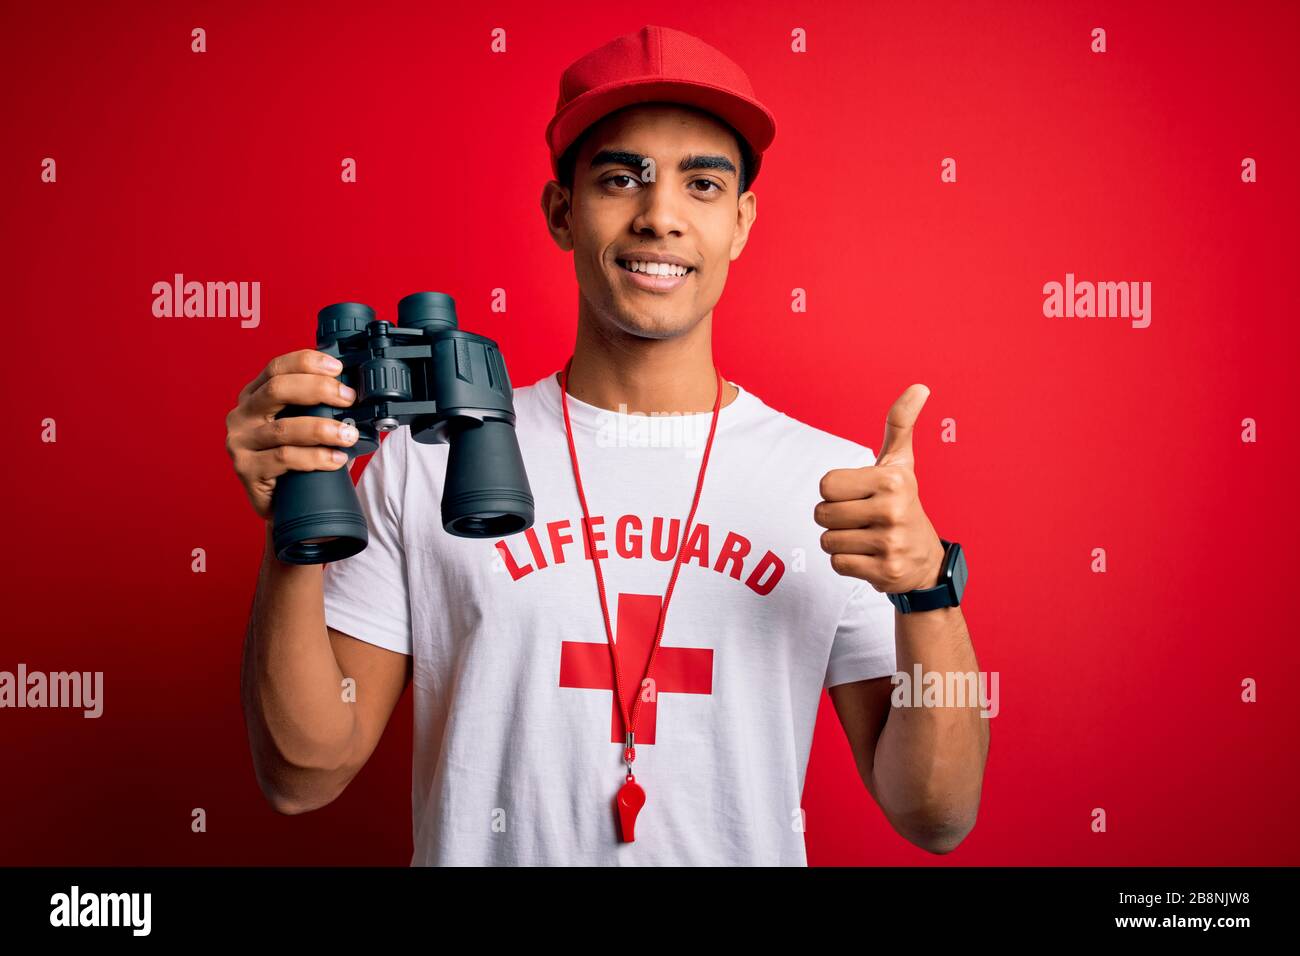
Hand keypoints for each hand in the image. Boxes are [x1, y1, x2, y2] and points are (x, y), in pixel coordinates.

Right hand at [225, 348, 358, 520]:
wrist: (283, 504)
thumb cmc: (296, 460)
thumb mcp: (303, 425)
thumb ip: (317, 407)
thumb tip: (356, 395)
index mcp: (254, 396)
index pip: (276, 368)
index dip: (306, 362)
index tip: (337, 368)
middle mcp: (242, 416)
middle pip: (277, 390)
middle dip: (318, 389)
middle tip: (348, 398)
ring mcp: (240, 443)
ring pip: (285, 429)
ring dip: (323, 429)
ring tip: (348, 436)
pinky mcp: (247, 470)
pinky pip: (285, 458)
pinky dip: (315, 458)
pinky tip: (335, 459)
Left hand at [814, 384, 945, 592]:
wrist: (925, 560)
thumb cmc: (902, 503)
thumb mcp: (900, 463)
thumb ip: (900, 425)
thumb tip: (920, 387)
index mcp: (893, 480)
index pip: (825, 486)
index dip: (835, 492)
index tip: (859, 495)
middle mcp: (893, 511)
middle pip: (822, 514)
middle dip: (835, 518)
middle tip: (862, 519)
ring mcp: (890, 544)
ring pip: (827, 541)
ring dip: (840, 541)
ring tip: (866, 537)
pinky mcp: (885, 572)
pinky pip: (836, 564)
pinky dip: (847, 563)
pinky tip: (869, 557)